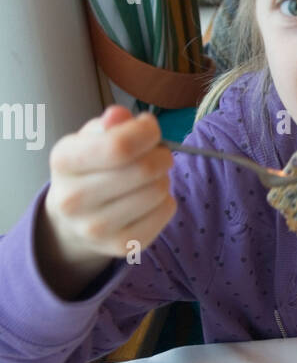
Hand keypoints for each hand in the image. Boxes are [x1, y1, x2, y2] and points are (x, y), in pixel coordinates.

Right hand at [42, 106, 175, 278]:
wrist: (72, 222)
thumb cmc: (89, 170)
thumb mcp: (89, 140)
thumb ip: (108, 125)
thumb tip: (120, 116)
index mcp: (63, 162)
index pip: (119, 146)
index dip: (147, 132)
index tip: (150, 128)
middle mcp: (73, 199)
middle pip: (144, 170)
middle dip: (161, 156)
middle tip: (157, 154)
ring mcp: (96, 228)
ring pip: (158, 191)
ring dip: (164, 178)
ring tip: (150, 178)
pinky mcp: (120, 246)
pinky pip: (165, 213)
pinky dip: (166, 201)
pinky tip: (150, 199)